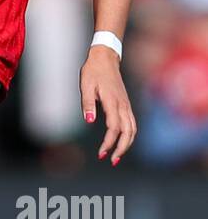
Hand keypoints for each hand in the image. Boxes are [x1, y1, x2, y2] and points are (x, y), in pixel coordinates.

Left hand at [80, 46, 136, 164]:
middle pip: (128, 132)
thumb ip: (88, 104)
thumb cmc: (93, 71)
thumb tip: (89, 121)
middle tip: (111, 161)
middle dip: (121, 149)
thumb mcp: (85, 85)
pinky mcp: (126, 104)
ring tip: (116, 156)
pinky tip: (122, 143)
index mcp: (112, 102)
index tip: (100, 153)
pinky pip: (132, 123)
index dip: (108, 143)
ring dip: (127, 144)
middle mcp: (123, 105)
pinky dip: (129, 136)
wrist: (106, 58)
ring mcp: (126, 105)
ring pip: (132, 129)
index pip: (113, 128)